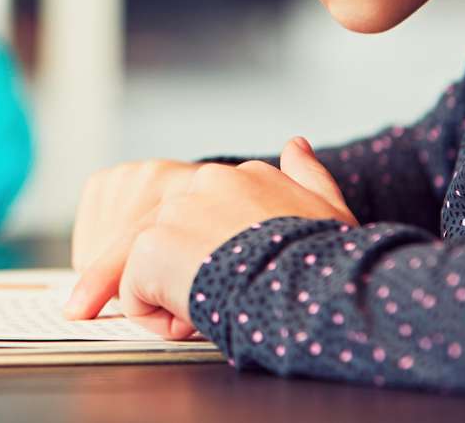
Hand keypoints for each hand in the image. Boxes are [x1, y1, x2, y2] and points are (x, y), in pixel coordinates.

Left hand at [64, 137, 357, 338]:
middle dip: (183, 271)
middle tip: (217, 295)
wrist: (314, 288)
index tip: (242, 275)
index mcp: (241, 176)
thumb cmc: (328, 261)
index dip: (221, 254)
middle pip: (172, 236)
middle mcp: (202, 183)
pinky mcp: (151, 245)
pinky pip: (136, 294)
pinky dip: (160, 318)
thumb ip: (307, 175)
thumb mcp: (329, 210)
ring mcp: (173, 211)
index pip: (206, 213)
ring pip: (152, 264)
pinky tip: (196, 319)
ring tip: (213, 308)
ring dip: (175, 294)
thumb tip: (295, 145)